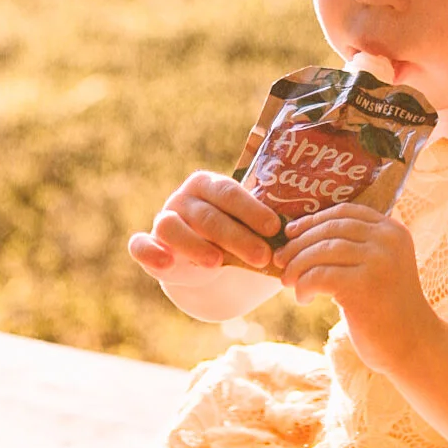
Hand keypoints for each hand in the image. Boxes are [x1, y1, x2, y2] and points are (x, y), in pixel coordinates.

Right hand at [129, 173, 280, 279]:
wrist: (209, 263)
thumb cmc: (238, 237)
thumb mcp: (253, 229)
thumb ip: (271, 227)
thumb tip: (306, 233)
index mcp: (209, 185)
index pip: (229, 192)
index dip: (252, 210)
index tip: (275, 228)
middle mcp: (184, 198)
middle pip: (207, 215)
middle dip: (236, 237)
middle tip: (262, 256)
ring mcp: (164, 220)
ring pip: (172, 227)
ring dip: (195, 245)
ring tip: (217, 263)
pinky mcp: (149, 245)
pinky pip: (140, 245)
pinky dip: (150, 252)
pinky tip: (166, 263)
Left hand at [276, 205, 436, 379]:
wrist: (413, 345)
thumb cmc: (387, 309)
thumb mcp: (378, 267)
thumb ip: (355, 247)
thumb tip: (300, 234)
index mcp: (392, 230)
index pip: (345, 212)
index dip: (313, 219)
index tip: (292, 232)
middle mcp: (388, 240)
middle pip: (330, 229)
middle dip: (298, 244)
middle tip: (280, 260)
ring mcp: (378, 261)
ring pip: (321, 251)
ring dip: (296, 266)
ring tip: (288, 281)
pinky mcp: (363, 285)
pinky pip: (318, 276)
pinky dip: (303, 286)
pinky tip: (303, 299)